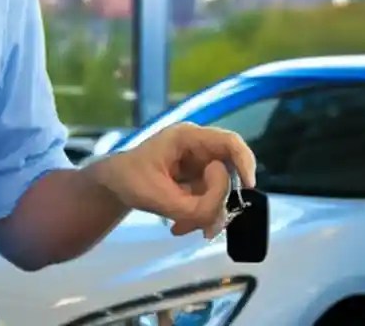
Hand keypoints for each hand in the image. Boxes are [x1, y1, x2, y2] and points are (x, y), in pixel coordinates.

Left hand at [90, 122, 256, 238]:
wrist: (115, 185)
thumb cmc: (131, 181)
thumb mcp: (159, 199)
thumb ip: (196, 207)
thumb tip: (224, 206)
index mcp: (187, 138)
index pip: (229, 142)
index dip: (245, 163)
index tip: (249, 188)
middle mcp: (198, 147)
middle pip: (229, 171)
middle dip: (219, 202)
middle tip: (206, 225)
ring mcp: (201, 163)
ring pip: (221, 190)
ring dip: (206, 213)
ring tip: (181, 227)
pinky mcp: (200, 179)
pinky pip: (211, 199)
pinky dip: (200, 215)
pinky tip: (180, 225)